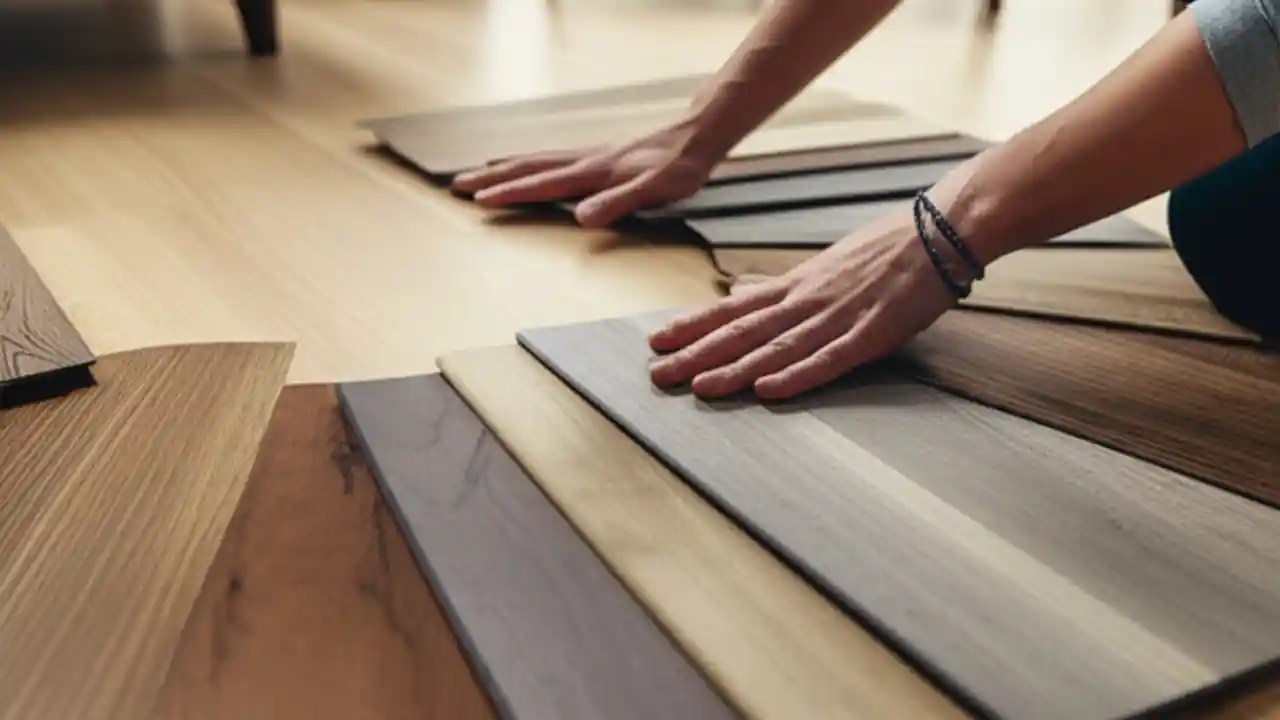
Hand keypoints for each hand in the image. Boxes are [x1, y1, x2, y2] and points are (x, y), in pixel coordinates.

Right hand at [451, 122, 719, 227]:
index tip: (478, 201)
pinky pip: (552, 157)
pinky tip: (527, 165)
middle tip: (457, 186)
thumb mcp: (656, 190)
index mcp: (594, 172)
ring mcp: (589, 155)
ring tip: (478, 173)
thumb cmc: (679, 167)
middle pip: (528, 168)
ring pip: (537, 160)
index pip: (542, 185)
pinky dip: (529, 161)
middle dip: (491, 178)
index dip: (509, 194)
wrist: (695, 137)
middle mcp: (585, 160)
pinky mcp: (597, 155)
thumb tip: (582, 219)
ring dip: (505, 168)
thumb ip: (619, 203)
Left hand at [647, 212, 958, 399]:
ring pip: (777, 347)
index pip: (734, 308)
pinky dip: (798, 375)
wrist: (941, 230)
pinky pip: (829, 359)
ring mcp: (838, 316)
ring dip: (736, 368)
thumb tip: (741, 293)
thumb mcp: (825, 264)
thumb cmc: (887, 248)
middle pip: (744, 330)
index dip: (694, 325)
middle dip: (698, 353)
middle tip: (658, 373)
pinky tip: (770, 389)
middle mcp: (808, 300)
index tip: (658, 340)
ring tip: (701, 386)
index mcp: (797, 284)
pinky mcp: (871, 333)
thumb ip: (784, 286)